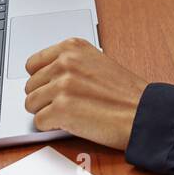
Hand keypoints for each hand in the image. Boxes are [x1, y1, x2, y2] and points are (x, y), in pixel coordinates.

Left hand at [24, 38, 148, 150]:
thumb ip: (70, 64)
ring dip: (47, 112)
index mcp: (72, 47)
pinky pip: (39, 122)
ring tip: (70, 113)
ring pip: (31, 104)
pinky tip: (71, 123)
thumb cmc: (125, 93)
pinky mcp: (61, 109)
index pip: (32, 64)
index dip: (42, 80)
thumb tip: (45, 75)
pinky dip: (52, 126)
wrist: (142, 113)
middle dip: (45, 98)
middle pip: (30, 86)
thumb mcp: (96, 62)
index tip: (52, 87)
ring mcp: (62, 85)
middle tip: (67, 103)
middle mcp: (65, 62)